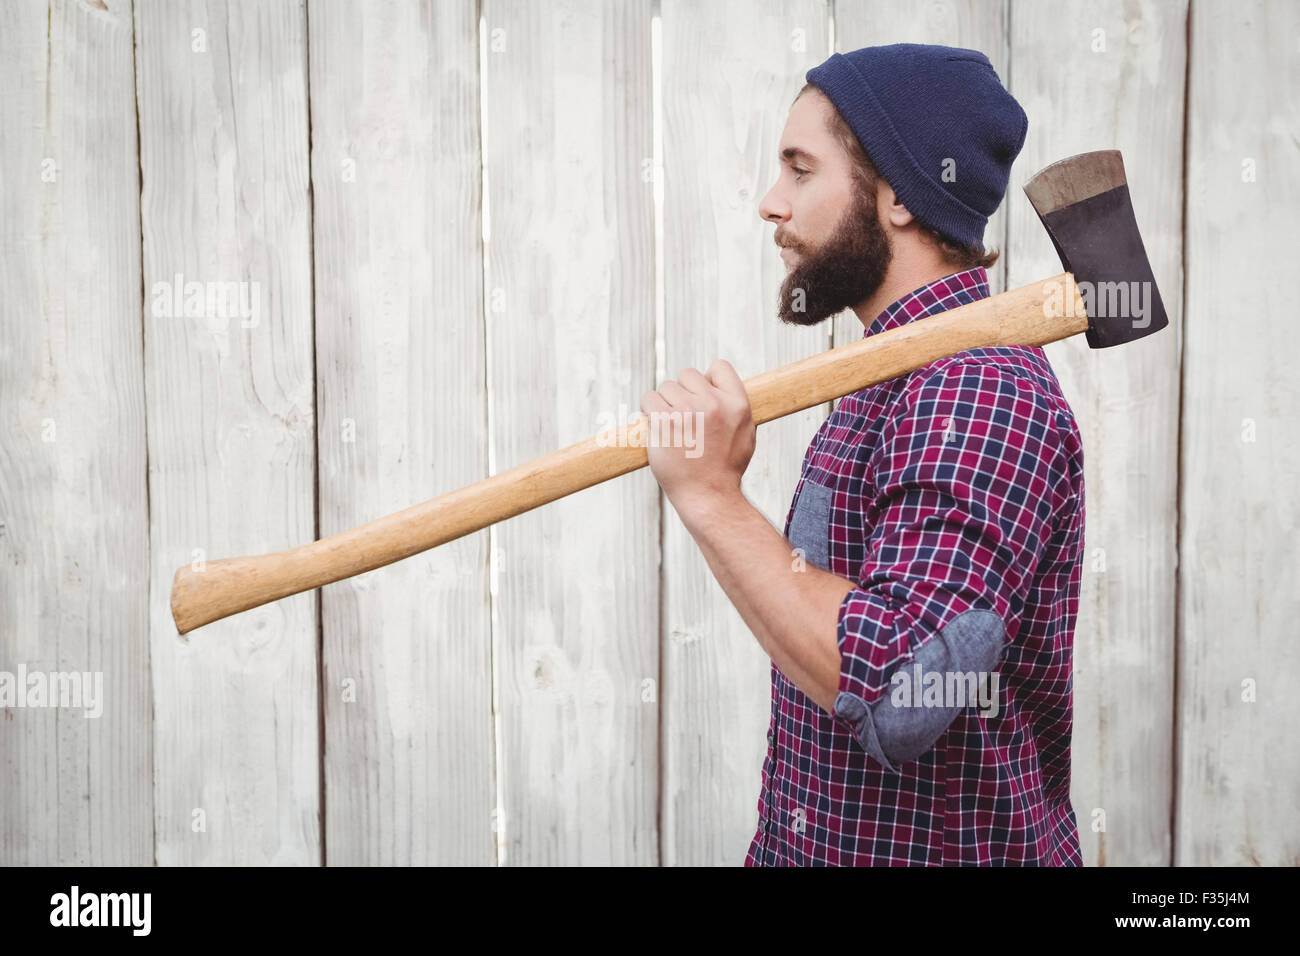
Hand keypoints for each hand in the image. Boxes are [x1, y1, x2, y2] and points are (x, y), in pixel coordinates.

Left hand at [639, 359, 755, 511]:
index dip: (707, 379)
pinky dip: (648, 410)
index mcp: (737, 404)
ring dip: (664, 403)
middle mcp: (713, 404)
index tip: (701, 396)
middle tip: (684, 418)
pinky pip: (649, 399)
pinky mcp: (664, 422)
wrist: (708, 496)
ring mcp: (688, 412)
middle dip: (683, 393)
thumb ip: (734, 408)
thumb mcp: (745, 434)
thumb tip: (718, 387)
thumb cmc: (725, 470)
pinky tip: (655, 426)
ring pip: (666, 387)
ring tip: (671, 427)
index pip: (719, 367)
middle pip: (687, 375)